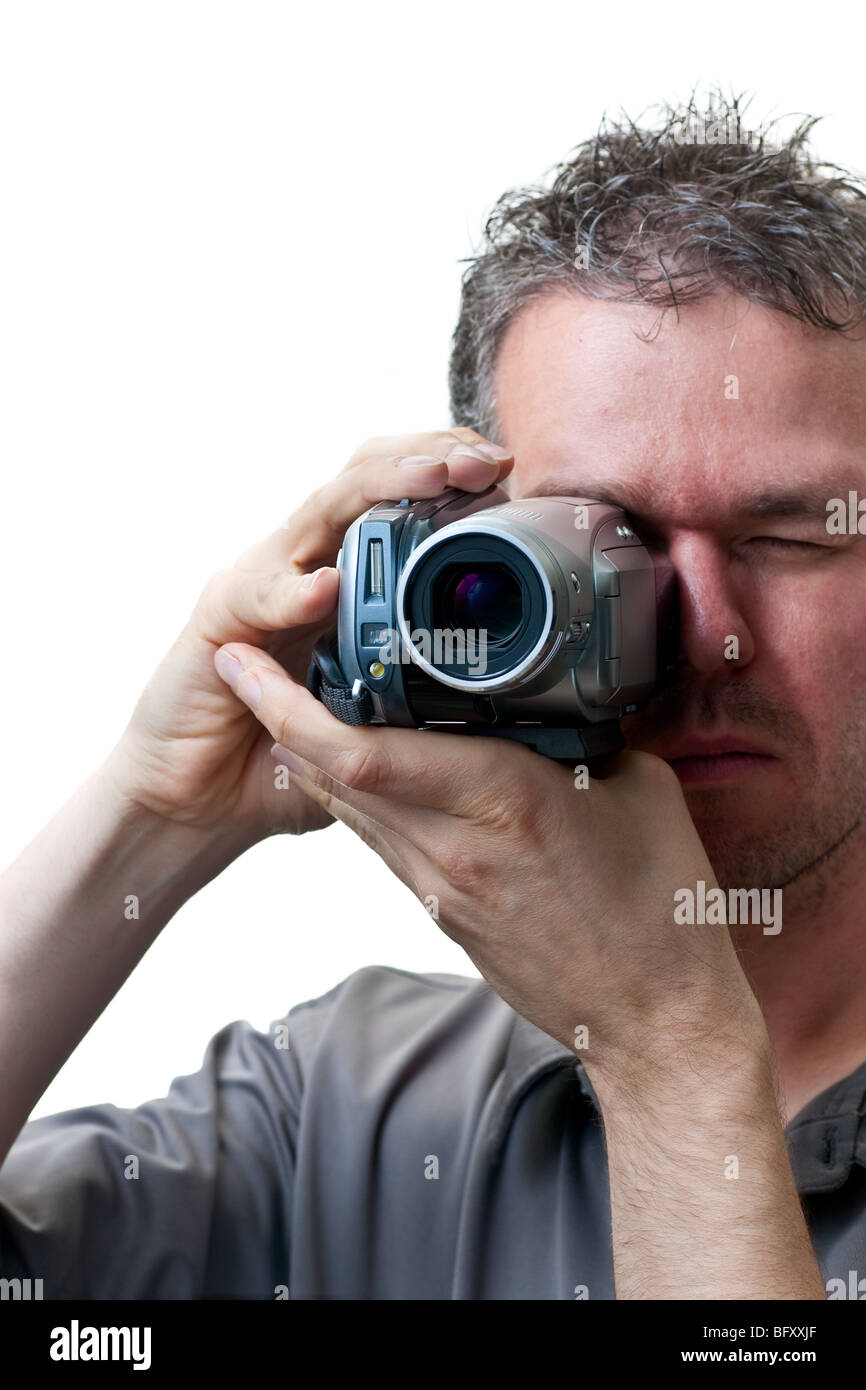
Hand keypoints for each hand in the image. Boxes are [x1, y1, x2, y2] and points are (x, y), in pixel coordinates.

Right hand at [105, 430, 512, 839]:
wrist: (198, 798)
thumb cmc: (288, 753)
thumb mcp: (376, 717)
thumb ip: (422, 691)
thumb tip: (508, 697)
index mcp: (342, 573)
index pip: (394, 493)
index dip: (449, 471)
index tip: (506, 471)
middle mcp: (301, 562)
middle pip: (362, 476)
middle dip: (428, 456)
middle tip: (485, 460)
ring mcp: (259, 581)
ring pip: (320, 510)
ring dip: (379, 488)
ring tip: (433, 480)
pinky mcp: (219, 618)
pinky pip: (258, 594)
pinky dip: (294, 590)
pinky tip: (329, 587)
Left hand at [208, 654, 764, 1070]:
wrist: (652, 1018)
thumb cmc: (658, 906)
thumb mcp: (640, 790)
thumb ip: (583, 735)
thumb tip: (552, 699)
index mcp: (502, 799)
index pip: (364, 752)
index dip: (293, 708)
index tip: (253, 662)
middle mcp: (452, 844)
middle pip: (333, 776)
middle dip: (277, 719)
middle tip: (246, 666)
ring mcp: (439, 886)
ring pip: (348, 811)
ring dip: (311, 758)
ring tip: (286, 706)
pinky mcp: (441, 914)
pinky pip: (381, 843)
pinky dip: (355, 800)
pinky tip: (350, 770)